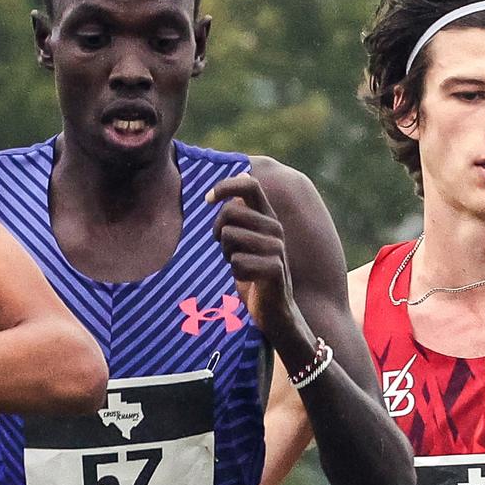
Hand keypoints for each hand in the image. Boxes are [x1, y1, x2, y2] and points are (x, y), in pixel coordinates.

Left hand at [205, 174, 305, 359]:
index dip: (225, 186)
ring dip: (228, 255)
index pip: (249, 184)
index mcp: (268, 216)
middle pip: (230, 212)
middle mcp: (275, 228)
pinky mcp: (275, 268)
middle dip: (219, 233)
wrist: (276, 309)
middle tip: (228, 251)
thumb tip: (237, 174)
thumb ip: (241, 212)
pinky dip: (236, 273)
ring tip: (241, 266)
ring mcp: (277, 248)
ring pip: (229, 236)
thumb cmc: (254, 271)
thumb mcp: (246, 237)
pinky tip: (249, 280)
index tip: (207, 200)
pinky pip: (237, 262)